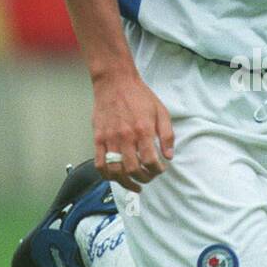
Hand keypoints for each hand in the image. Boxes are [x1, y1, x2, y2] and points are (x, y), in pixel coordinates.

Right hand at [92, 72, 174, 191]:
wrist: (115, 81)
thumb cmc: (139, 95)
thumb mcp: (161, 111)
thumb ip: (167, 135)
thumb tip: (169, 156)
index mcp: (143, 130)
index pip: (150, 161)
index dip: (157, 170)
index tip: (160, 169)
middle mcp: (126, 137)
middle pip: (133, 169)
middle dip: (144, 178)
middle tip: (148, 177)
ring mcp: (110, 139)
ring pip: (115, 170)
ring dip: (126, 182)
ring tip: (134, 184)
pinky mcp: (98, 138)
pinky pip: (99, 164)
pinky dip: (107, 175)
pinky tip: (115, 177)